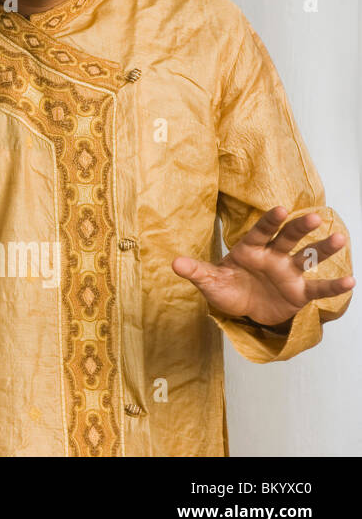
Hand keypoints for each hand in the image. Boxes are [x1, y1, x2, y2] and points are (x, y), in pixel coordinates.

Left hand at [173, 205, 354, 328]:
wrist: (243, 310)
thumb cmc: (227, 289)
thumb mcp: (210, 283)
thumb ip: (197, 272)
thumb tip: (175, 264)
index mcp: (249, 250)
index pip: (260, 231)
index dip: (270, 221)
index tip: (281, 208)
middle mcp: (272, 257)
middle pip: (287, 238)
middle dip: (299, 228)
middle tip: (315, 216)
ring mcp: (288, 273)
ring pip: (306, 256)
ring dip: (322, 248)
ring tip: (339, 238)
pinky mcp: (299, 292)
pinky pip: (317, 288)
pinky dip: (332, 286)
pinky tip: (350, 281)